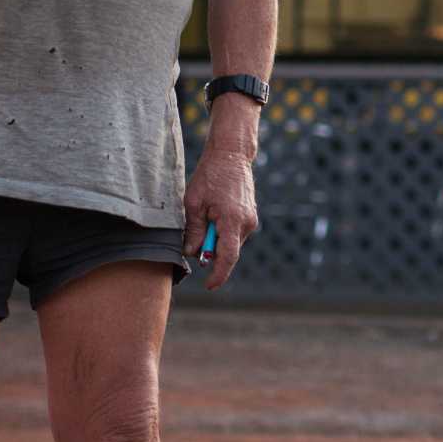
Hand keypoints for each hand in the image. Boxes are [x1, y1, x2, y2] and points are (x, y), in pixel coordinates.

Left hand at [183, 147, 259, 290]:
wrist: (231, 155)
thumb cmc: (210, 176)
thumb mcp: (193, 203)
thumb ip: (194, 230)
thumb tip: (191, 252)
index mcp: (233, 221)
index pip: (228, 257)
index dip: (218, 275)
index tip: (208, 285)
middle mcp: (247, 224)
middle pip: (228, 251)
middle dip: (210, 251)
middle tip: (194, 236)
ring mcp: (250, 220)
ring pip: (230, 243)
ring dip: (215, 239)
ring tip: (205, 214)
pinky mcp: (250, 217)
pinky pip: (234, 233)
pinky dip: (222, 231)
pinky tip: (213, 213)